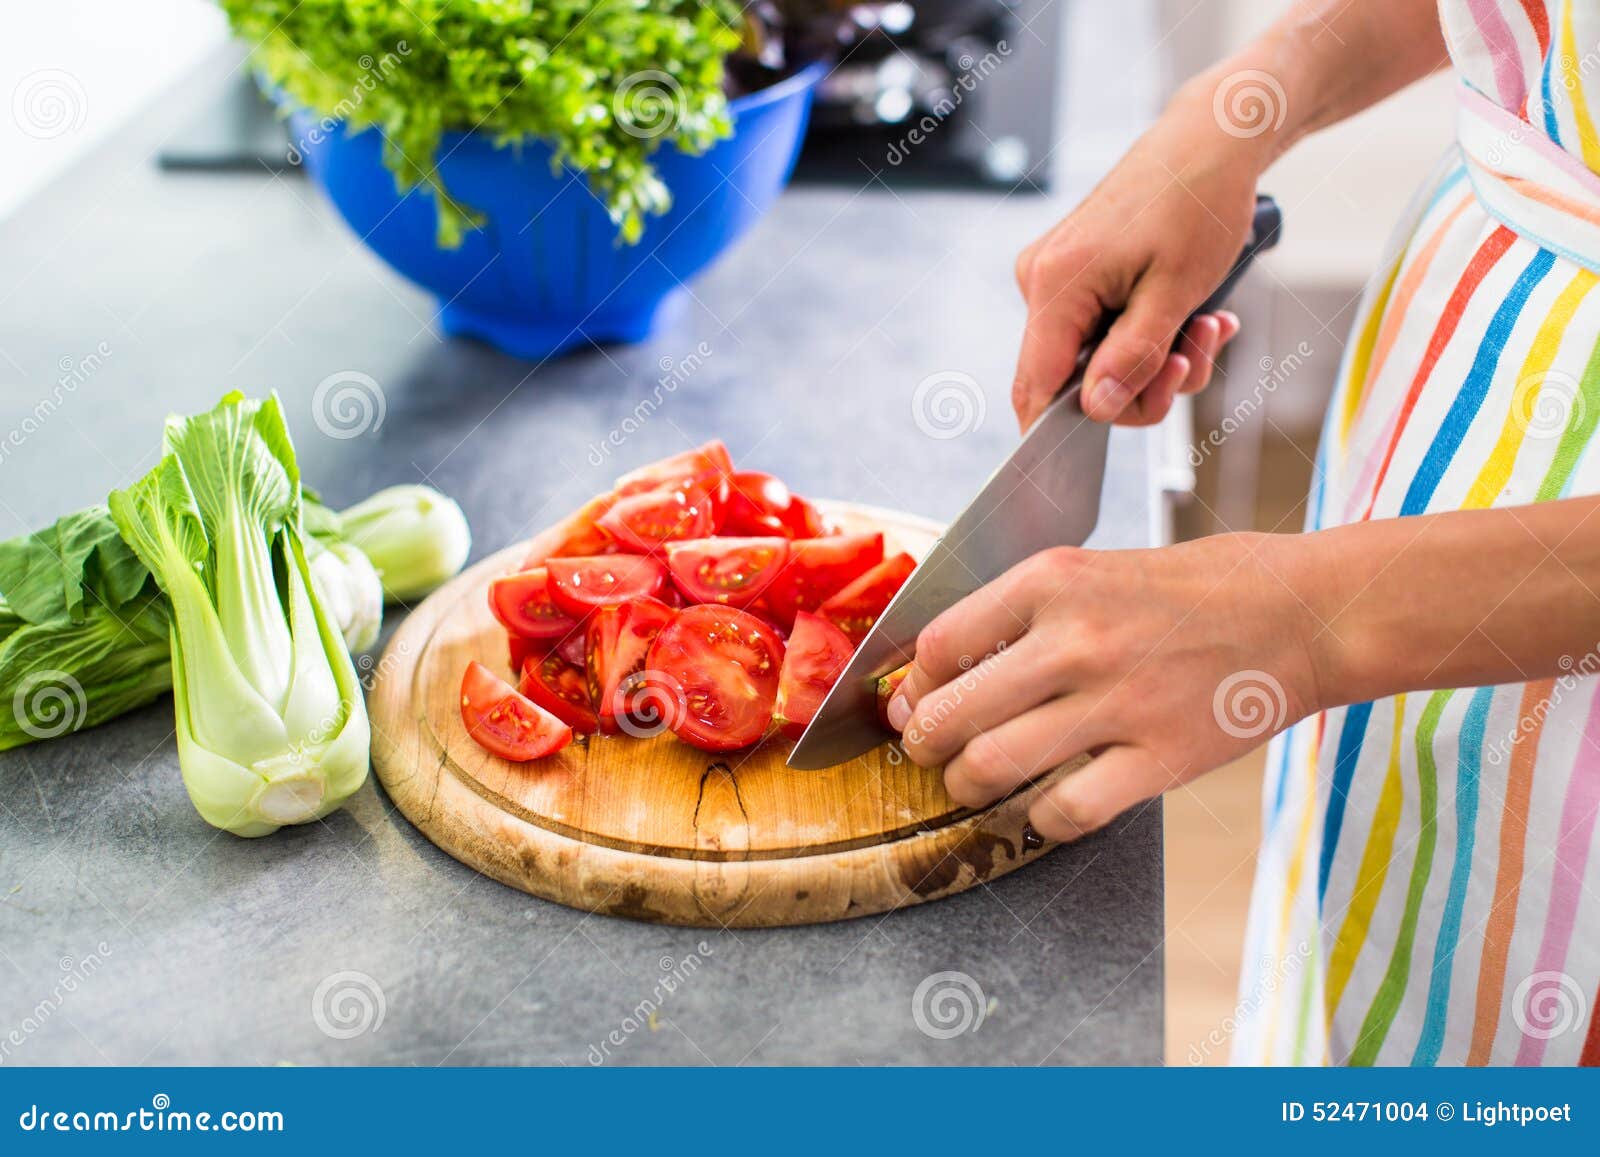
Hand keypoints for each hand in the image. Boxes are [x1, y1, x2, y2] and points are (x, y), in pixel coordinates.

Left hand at [886, 534, 1321, 840]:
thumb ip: (1022, 613)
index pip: (940, 645)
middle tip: (928, 753)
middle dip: (923, 746)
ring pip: (993, 767)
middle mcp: (1077, 638)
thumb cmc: (1195, 589)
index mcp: (1053, 580)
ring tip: (972, 785)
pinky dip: (1039, 821)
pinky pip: (1065, 811)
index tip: (912, 704)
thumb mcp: (1096, 568)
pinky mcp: (1161, 758)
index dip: (913, 686)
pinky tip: (1043, 807)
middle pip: (952, 714)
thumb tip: (939, 668)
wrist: (1302, 613)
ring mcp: (1119, 702)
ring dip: (966, 788)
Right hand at [1011, 88, 1267, 430]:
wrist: (1210, 140)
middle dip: (1141, 385)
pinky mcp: (1077, 273)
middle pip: (1072, 380)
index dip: (1066, 427)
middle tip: (1194, 360)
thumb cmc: (1198, 200)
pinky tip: (1193, 318)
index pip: (1036, 386)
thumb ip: (1132, 357)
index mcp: (1055, 283)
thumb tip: (1096, 408)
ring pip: (1096, 359)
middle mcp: (1042, 280)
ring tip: (1208, 328)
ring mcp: (1056, 277)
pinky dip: (1149, 336)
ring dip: (1157, 360)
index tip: (1116, 432)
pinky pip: (1104, 331)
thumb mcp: (1176, 293)